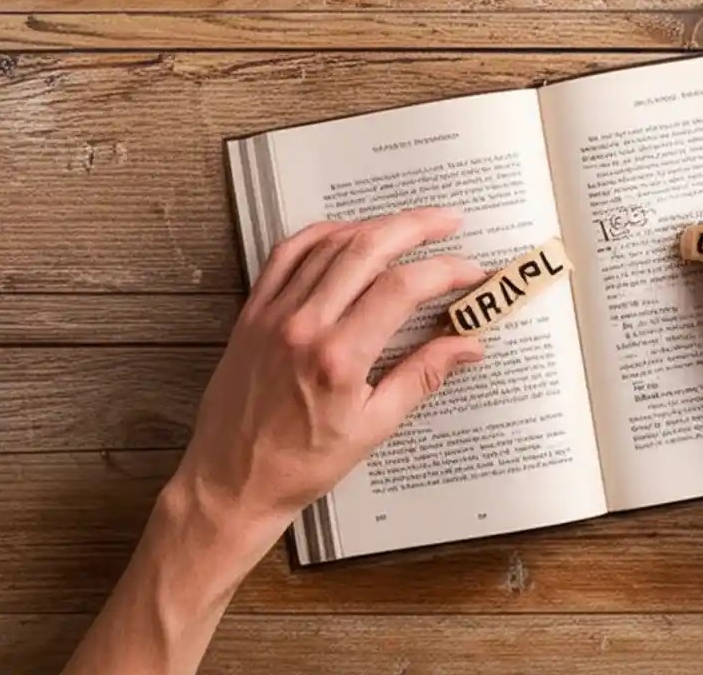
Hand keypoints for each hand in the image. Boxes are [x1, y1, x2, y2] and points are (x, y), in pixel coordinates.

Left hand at [165, 208, 485, 547]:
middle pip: (367, 249)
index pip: (402, 289)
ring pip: (328, 244)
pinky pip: (287, 255)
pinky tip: (346, 233)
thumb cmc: (302, 464)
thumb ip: (422, 376)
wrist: (232, 481)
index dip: (444, 271)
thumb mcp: (374, 426)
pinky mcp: (252, 314)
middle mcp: (304, 325)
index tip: (470, 272)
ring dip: (374, 225)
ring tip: (408, 225)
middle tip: (449, 221)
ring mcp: (273, 314)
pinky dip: (321, 234)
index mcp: (339, 358)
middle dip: (415, 226)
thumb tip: (468, 346)